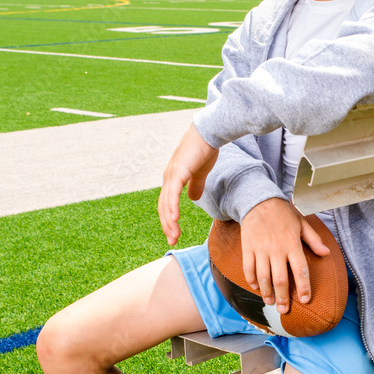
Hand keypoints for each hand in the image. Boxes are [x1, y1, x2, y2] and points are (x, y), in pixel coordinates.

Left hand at [158, 123, 218, 244]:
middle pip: (163, 206)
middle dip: (167, 225)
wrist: (210, 132)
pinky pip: (172, 193)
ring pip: (166, 203)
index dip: (169, 220)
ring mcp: (172, 174)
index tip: (174, 234)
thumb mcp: (201, 172)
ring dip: (169, 221)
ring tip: (173, 236)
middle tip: (172, 241)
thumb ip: (196, 185)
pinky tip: (174, 219)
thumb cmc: (206, 148)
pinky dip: (172, 207)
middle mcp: (169, 177)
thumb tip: (192, 198)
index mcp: (173, 178)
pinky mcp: (178, 171)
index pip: (167, 203)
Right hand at [240, 199, 330, 313]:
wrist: (259, 201)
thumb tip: (326, 254)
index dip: (304, 287)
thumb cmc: (283, 213)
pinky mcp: (248, 248)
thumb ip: (314, 240)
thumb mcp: (302, 223)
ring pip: (263, 277)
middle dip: (283, 298)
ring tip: (270, 302)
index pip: (300, 270)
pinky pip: (248, 268)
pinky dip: (252, 280)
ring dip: (267, 293)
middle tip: (284, 310)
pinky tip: (256, 287)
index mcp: (292, 244)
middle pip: (281, 279)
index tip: (305, 300)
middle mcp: (277, 249)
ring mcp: (261, 249)